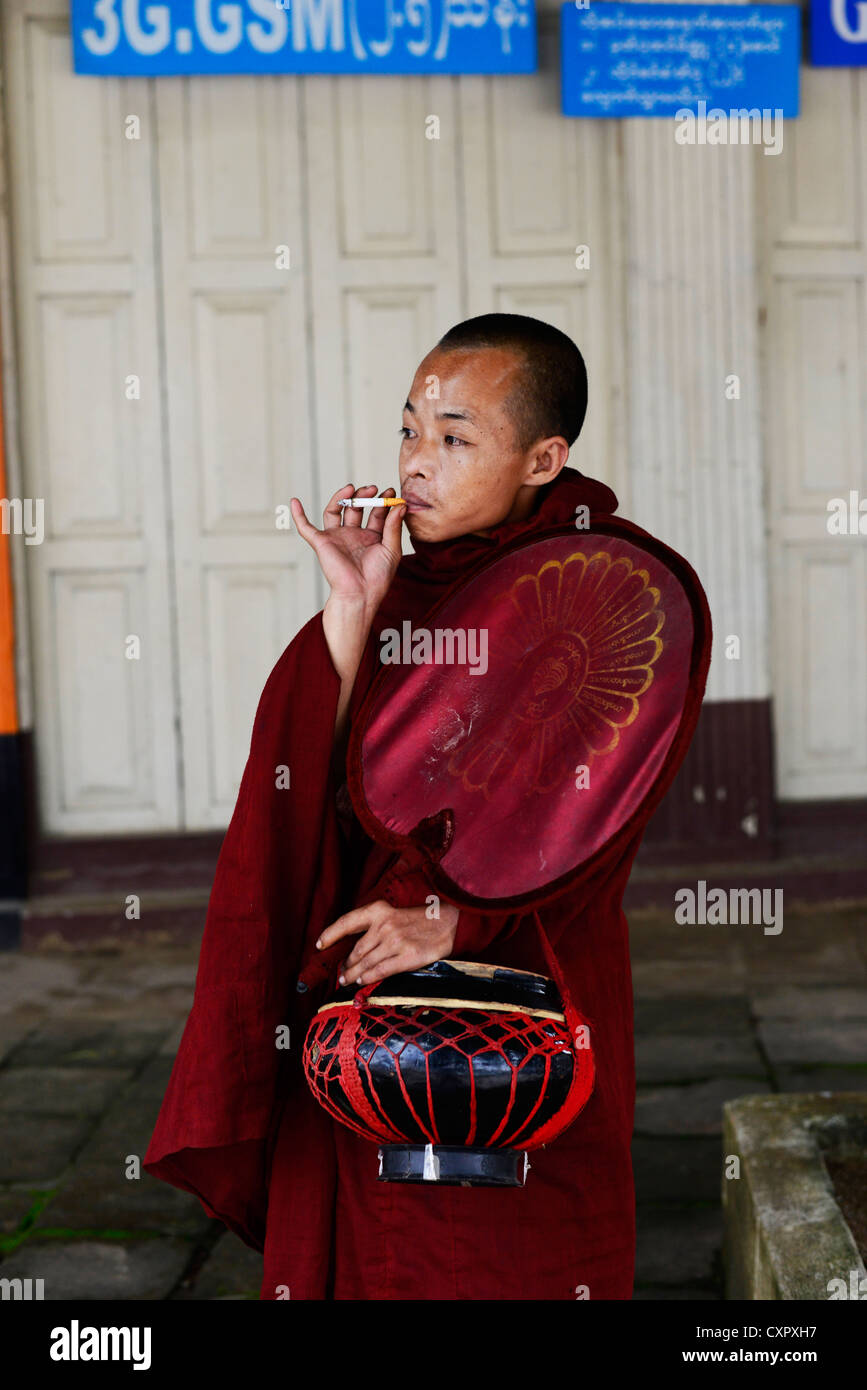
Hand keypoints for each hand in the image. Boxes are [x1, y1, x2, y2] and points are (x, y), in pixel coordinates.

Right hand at [291, 484, 405, 612]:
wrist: (361, 594)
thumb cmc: (378, 577)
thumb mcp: (392, 549)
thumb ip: (394, 526)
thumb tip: (401, 504)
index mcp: (371, 537)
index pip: (376, 513)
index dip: (383, 501)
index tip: (391, 491)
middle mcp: (353, 535)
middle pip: (356, 508)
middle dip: (365, 496)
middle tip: (374, 488)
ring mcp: (336, 537)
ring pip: (335, 510)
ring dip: (342, 497)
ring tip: (353, 488)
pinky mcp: (321, 542)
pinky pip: (306, 528)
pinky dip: (298, 515)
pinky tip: (294, 501)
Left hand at [316, 900, 459, 987]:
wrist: (449, 923)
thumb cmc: (420, 920)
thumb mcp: (395, 914)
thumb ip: (375, 928)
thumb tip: (355, 950)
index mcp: (380, 911)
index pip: (347, 922)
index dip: (330, 934)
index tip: (319, 945)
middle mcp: (385, 925)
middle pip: (356, 950)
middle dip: (346, 964)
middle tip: (341, 974)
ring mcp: (396, 941)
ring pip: (365, 963)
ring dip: (353, 974)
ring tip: (347, 980)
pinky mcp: (407, 957)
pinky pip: (381, 971)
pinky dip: (368, 978)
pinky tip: (362, 982)